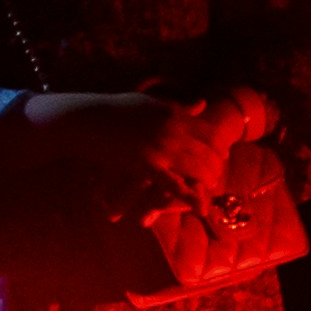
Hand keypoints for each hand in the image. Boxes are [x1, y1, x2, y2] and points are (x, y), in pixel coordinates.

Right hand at [19, 88, 229, 199]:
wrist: (87, 119)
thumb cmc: (116, 109)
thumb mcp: (152, 102)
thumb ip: (179, 106)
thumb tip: (203, 103)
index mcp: (175, 114)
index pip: (210, 132)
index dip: (219, 146)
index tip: (223, 155)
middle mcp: (173, 130)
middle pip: (208, 152)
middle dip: (216, 166)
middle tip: (218, 176)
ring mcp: (161, 148)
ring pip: (197, 167)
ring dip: (208, 180)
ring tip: (210, 188)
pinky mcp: (146, 165)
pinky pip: (174, 184)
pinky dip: (191, 197)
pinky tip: (202, 207)